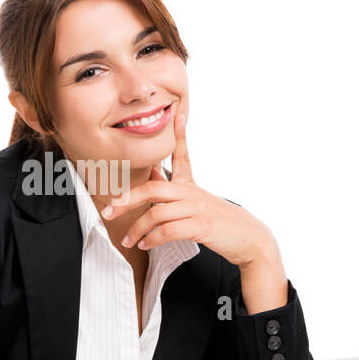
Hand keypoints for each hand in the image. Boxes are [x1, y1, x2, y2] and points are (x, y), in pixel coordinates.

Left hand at [101, 104, 278, 270]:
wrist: (250, 239)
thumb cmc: (221, 222)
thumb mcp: (198, 202)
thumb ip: (175, 190)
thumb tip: (153, 173)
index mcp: (191, 185)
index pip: (182, 155)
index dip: (179, 135)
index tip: (176, 114)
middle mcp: (192, 193)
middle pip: (152, 189)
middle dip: (127, 200)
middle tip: (109, 211)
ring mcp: (197, 208)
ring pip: (156, 213)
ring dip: (137, 229)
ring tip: (127, 241)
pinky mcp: (201, 226)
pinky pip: (169, 230)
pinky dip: (153, 239)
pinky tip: (145, 245)